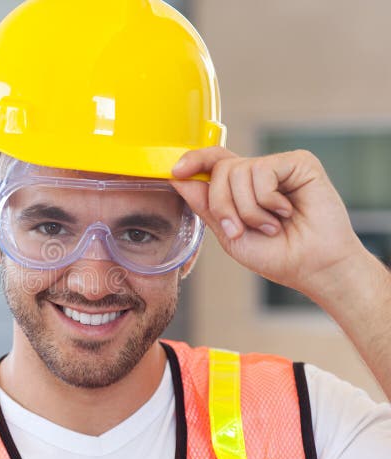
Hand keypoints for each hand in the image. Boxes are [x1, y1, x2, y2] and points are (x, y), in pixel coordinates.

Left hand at [170, 147, 366, 296]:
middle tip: (240, 229)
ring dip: (249, 209)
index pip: (211, 161)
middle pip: (220, 169)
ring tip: (270, 225)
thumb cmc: (277, 255)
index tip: (175, 172)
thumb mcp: (229, 234)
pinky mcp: (299, 163)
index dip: (192, 160)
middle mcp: (258, 173)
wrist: (313, 267)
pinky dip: (268, 200)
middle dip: (222, 204)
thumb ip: (206, 206)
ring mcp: (278, 166)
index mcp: (240, 188)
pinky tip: (286, 211)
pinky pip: (264, 171)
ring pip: (239, 171)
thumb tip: (178, 179)